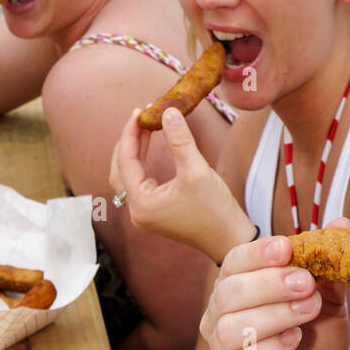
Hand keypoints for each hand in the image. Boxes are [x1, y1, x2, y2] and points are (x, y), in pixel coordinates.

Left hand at [109, 105, 252, 261]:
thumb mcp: (196, 170)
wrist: (229, 238)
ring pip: (128, 175)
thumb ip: (180, 140)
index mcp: (141, 203)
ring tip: (145, 126)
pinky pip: (140, 181)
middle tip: (141, 117)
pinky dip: (142, 162)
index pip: (126, 161)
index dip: (130, 133)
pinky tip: (150, 146)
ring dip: (134, 150)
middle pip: (120, 169)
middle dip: (128, 141)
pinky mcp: (155, 210)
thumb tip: (169, 112)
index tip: (140, 111)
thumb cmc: (214, 210)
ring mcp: (145, 212)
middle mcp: (137, 210)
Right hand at [200, 223, 349, 349]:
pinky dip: (268, 348)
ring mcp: (222, 348)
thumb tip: (344, 224)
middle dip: (269, 283)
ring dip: (274, 314)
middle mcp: (221, 313)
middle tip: (306, 283)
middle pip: (228, 290)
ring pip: (231, 326)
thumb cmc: (316, 339)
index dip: (258, 252)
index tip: (288, 248)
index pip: (235, 260)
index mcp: (239, 284)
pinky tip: (293, 341)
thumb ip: (331, 264)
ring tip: (308, 312)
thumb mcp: (329, 298)